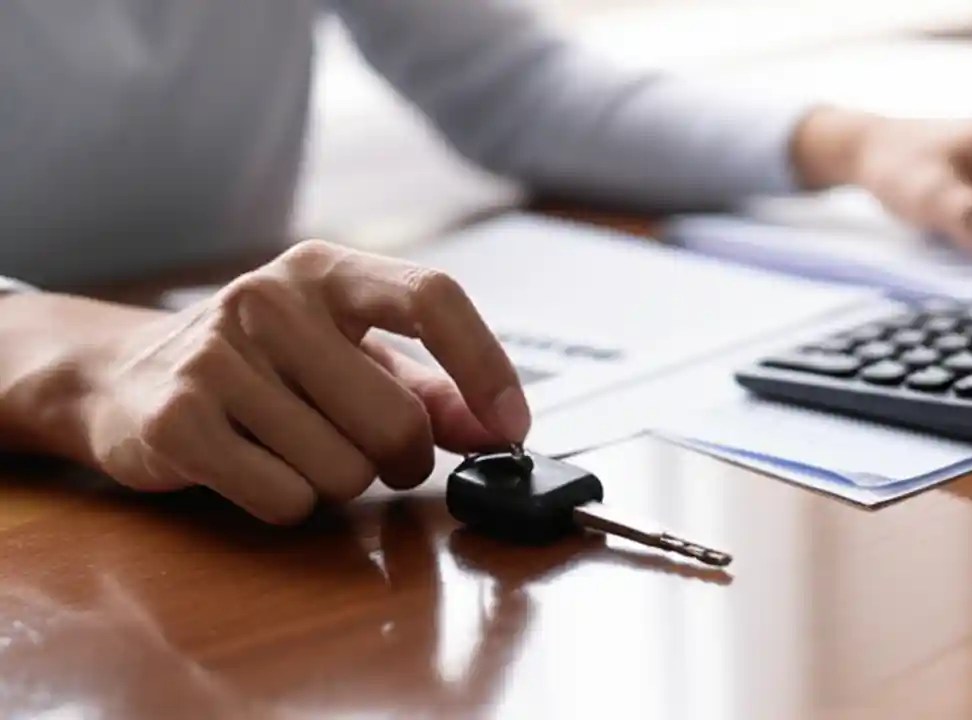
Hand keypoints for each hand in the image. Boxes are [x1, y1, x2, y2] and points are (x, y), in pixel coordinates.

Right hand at [74, 241, 528, 523]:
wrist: (123, 374)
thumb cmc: (266, 368)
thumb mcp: (352, 358)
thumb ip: (433, 390)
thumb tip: (499, 429)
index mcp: (326, 271)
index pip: (434, 298)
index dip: (486, 367)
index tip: (512, 427)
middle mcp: (270, 299)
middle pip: (396, 419)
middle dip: (402, 459)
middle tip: (378, 457)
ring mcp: (217, 356)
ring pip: (345, 470)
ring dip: (338, 483)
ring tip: (295, 450)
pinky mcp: (176, 418)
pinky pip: (285, 499)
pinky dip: (287, 504)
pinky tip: (253, 468)